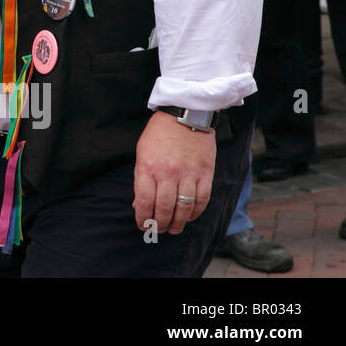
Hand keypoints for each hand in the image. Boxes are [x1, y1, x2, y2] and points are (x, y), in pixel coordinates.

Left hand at [133, 111, 216, 235]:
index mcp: (148, 167)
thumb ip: (141, 178)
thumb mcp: (142, 153)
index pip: (144, 201)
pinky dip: (196, 212)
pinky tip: (189, 216)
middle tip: (158, 230)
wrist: (185, 114)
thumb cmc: (159, 134)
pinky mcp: (205, 174)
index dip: (142, 218)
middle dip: (159, 224)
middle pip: (164, 208)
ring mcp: (188, 174)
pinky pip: (202, 200)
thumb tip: (140, 204)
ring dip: (178, 223)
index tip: (142, 226)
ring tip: (173, 229)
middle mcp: (168, 173)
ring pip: (184, 208)